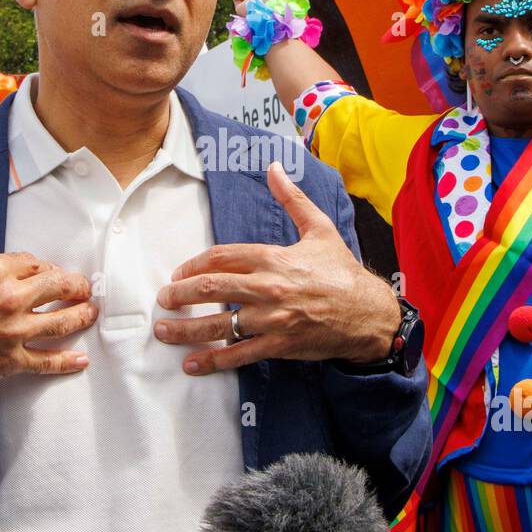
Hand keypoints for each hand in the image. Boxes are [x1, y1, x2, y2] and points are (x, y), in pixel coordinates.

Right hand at [0, 200, 97, 430]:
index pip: (33, 262)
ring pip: (62, 321)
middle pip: (58, 285)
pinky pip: (47, 360)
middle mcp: (10, 298)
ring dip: (81, 316)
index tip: (47, 271)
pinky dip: (67, 362)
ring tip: (91, 313)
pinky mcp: (11, 361)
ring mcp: (14, 331)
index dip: (43, 266)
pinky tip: (81, 361)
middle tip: (83, 289)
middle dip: (75, 286)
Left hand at [153, 162, 400, 373]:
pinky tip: (192, 365)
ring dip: (186, 330)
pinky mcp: (279, 345)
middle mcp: (269, 287)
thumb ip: (292, 199)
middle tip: (162, 300)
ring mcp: (273, 319)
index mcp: (274, 257)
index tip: (178, 273)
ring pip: (220, 325)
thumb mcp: (320, 228)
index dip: (194, 265)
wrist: (368, 313)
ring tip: (164, 331)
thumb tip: (274, 166)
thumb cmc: (342, 271)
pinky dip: (213, 361)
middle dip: (180, 295)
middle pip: (212, 288)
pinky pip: (240, 354)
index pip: (221, 257)